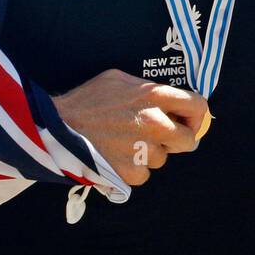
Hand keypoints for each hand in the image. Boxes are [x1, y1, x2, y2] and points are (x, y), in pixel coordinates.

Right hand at [52, 69, 208, 185]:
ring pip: (162, 159)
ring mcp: (144, 150)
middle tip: (161, 138)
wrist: (56, 127)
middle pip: (189, 140)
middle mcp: (155, 123)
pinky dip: (133, 169)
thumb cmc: (87, 101)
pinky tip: (117, 157)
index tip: (189, 121)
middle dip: (178, 140)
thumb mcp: (120, 80)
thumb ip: (148, 89)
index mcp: (154, 96)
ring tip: (126, 144)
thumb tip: (167, 99)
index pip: (198, 106)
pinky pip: (144, 174)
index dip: (197, 115)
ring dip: (150, 154)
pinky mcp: (131, 172)